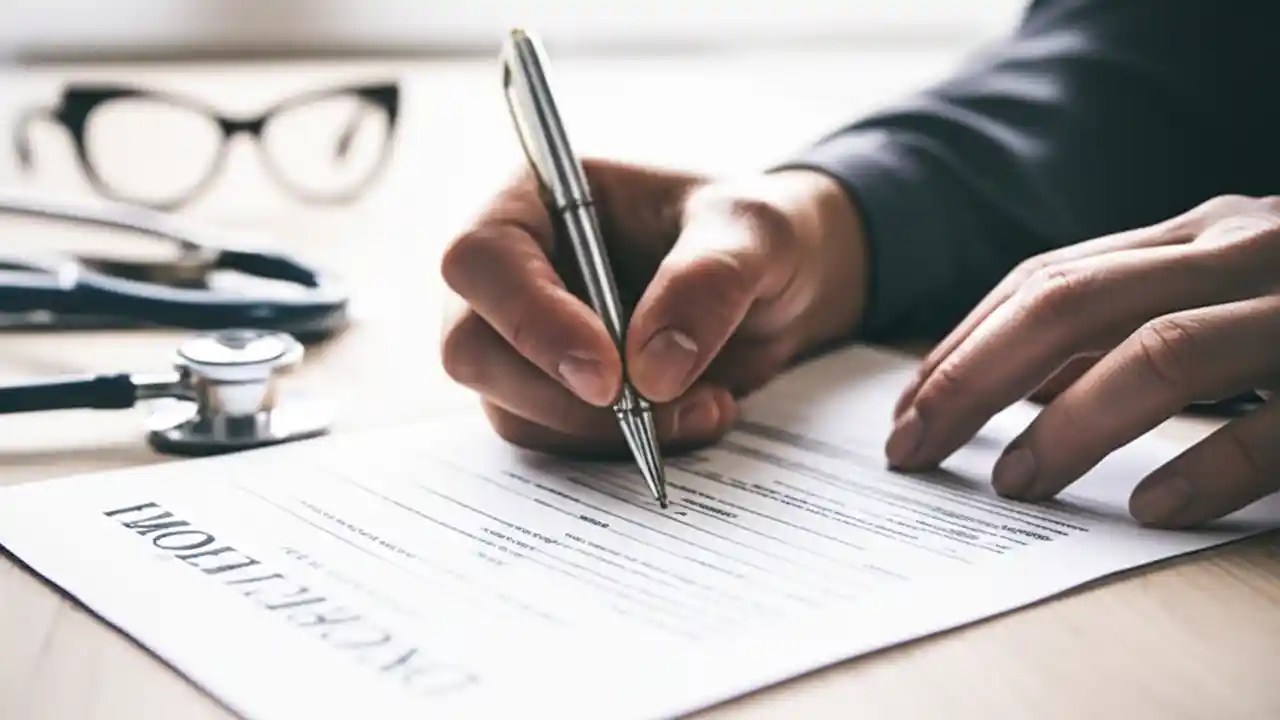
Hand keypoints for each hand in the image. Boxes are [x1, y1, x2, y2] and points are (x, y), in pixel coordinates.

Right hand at [441, 160, 866, 455]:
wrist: (777, 284)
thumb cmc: (751, 229)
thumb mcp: (754, 230)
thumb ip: (708, 281)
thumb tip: (652, 371)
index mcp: (535, 198)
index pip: (481, 259)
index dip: (530, 321)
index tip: (608, 376)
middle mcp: (512, 271)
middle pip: (473, 350)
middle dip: (565, 397)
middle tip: (656, 407)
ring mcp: (524, 340)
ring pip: (513, 410)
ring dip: (604, 432)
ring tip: (706, 405)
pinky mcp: (551, 395)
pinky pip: (556, 441)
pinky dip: (622, 448)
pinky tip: (696, 416)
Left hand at [887, 195, 1279, 527]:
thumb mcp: (1223, 288)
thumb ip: (1130, 318)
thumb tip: (1021, 383)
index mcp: (1198, 238)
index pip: (1049, 280)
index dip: (965, 344)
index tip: (908, 409)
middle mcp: (1239, 255)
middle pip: (1073, 306)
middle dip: (975, 379)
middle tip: (913, 448)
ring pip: (1160, 352)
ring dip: (1070, 424)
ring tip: (1011, 484)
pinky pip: (1270, 429)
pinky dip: (1204, 468)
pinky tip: (1150, 508)